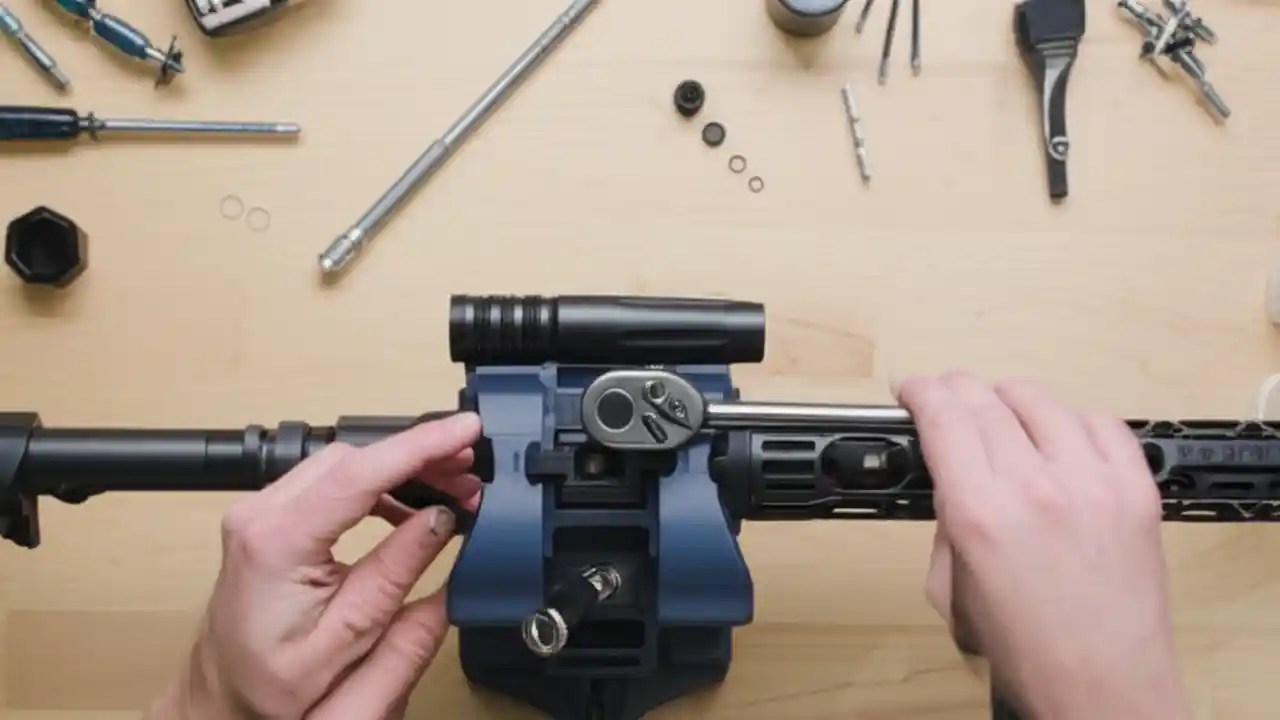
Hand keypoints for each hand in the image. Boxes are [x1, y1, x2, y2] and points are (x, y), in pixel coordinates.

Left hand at [147, 413, 482, 719]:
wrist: (226, 699)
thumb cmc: (272, 686)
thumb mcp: (350, 639)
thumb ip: (399, 573)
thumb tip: (442, 518)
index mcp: (276, 542)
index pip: (359, 472)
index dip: (420, 445)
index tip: (466, 430)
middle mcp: (260, 515)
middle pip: (353, 457)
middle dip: (419, 457)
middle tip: (471, 474)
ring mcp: (261, 513)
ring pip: (344, 464)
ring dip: (401, 470)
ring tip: (451, 489)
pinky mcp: (271, 519)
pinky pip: (332, 482)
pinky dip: (378, 486)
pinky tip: (412, 505)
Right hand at [895, 374, 1187, 719]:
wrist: (1106, 685)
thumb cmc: (1029, 650)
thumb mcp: (951, 591)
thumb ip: (945, 524)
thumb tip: (951, 475)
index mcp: (980, 514)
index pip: (942, 418)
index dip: (920, 392)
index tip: (913, 390)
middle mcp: (1035, 487)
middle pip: (985, 399)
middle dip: (955, 389)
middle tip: (946, 395)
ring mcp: (1093, 482)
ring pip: (1041, 400)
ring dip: (1009, 397)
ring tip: (1001, 411)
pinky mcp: (1136, 490)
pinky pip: (1101, 423)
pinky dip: (1071, 419)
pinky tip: (1059, 435)